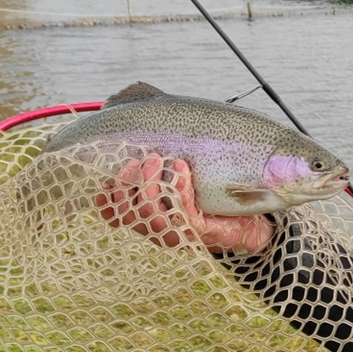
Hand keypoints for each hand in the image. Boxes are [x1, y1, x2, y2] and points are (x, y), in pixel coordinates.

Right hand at [96, 154, 273, 254]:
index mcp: (147, 217)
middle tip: (140, 159)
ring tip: (156, 159)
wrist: (246, 222)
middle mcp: (157, 228)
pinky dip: (179, 188)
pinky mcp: (198, 232)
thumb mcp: (180, 177)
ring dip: (150, 183)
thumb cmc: (210, 197)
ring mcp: (177, 232)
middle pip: (128, 212)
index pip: (114, 214)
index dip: (105, 199)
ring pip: (150, 214)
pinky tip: (181, 168)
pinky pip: (182, 211)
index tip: (105, 177)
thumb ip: (160, 161)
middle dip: (127, 183)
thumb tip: (139, 119)